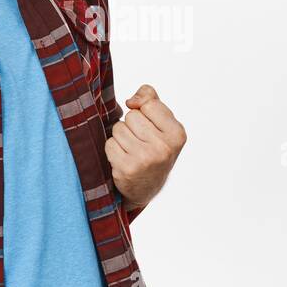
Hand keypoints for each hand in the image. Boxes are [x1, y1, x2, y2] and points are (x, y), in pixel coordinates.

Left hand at [104, 84, 186, 208]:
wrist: (147, 187)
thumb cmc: (154, 148)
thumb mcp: (162, 123)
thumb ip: (151, 99)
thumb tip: (132, 100)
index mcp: (177, 134)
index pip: (149, 104)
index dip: (144, 113)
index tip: (150, 128)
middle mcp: (164, 147)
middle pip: (132, 116)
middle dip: (132, 126)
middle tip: (140, 142)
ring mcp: (145, 159)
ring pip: (118, 128)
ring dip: (121, 137)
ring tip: (131, 150)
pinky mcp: (126, 168)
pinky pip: (110, 143)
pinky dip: (113, 149)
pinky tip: (123, 159)